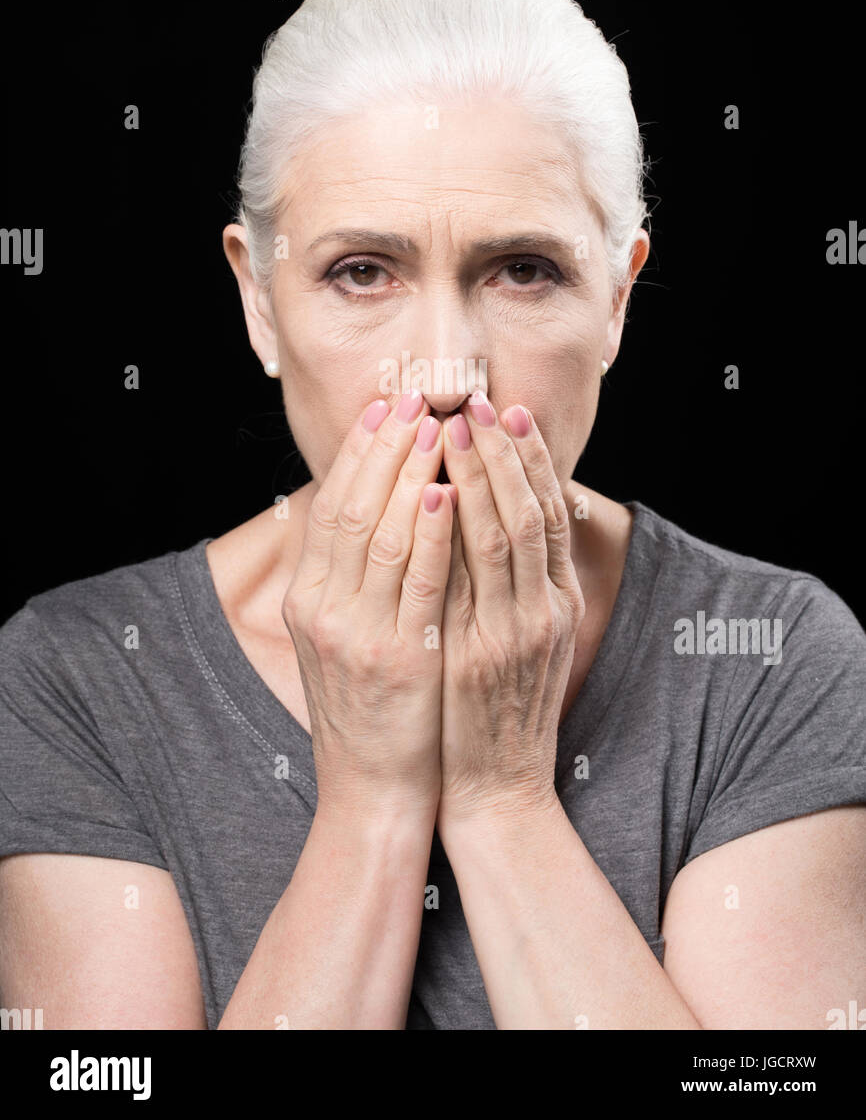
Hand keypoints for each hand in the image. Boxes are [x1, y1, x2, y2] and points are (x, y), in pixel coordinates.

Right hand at [281, 391, 453, 820]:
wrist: (374, 793)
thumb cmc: (370, 708)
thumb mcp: (342, 637)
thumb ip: (352, 577)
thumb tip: (376, 506)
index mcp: (309, 600)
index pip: (332, 507)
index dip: (360, 454)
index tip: (387, 409)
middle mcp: (324, 611)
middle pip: (355, 508)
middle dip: (388, 449)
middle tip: (417, 400)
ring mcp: (358, 635)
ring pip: (385, 535)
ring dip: (414, 475)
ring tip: (439, 429)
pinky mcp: (400, 660)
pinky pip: (420, 584)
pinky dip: (434, 534)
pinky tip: (451, 495)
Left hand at [436, 394, 584, 827]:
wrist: (500, 792)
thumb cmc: (499, 714)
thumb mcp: (522, 643)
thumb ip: (512, 585)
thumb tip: (482, 517)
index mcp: (556, 604)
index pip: (547, 513)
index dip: (529, 460)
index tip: (508, 413)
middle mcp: (545, 611)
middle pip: (529, 511)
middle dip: (504, 452)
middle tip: (481, 401)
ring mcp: (516, 632)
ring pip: (503, 534)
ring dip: (481, 474)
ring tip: (458, 426)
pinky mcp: (480, 656)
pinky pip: (468, 579)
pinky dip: (456, 530)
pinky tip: (437, 492)